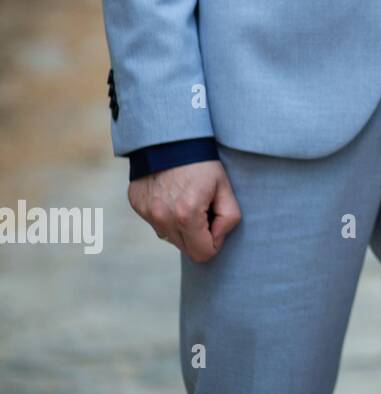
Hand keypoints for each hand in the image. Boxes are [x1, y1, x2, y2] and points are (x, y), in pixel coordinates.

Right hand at [127, 160, 241, 262]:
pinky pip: (157, 223)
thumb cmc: (202, 163)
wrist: (169, 139)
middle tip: (204, 209)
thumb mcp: (224, 187)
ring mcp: (147, 214)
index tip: (216, 221)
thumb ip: (229, 217)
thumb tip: (217, 237)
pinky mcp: (137, 206)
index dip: (215, 242)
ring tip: (188, 200)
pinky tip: (172, 194)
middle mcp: (162, 219)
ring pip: (171, 237)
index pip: (203, 254)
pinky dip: (167, 215)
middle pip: (186, 249)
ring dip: (182, 227)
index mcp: (186, 216)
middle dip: (199, 236)